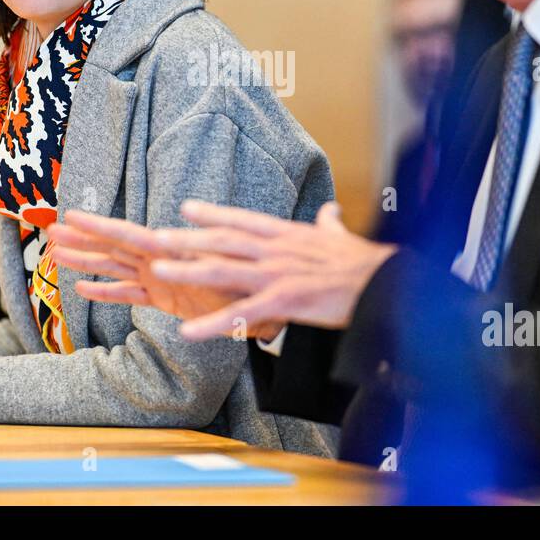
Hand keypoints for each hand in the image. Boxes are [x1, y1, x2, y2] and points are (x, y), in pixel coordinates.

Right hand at [51, 211, 269, 330]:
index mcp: (174, 254)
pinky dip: (106, 292)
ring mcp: (161, 279)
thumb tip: (205, 277)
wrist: (269, 300)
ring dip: (86, 259)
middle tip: (49, 228)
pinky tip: (81, 289)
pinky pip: (129, 294)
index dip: (100, 228)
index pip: (129, 237)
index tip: (72, 216)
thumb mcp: (241, 288)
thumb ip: (225, 286)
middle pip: (114, 247)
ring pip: (115, 266)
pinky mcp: (165, 298)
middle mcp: (163, 263)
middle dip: (83, 238)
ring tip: (54, 252)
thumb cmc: (258, 289)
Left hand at [148, 200, 396, 340]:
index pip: (243, 220)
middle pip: (225, 241)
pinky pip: (241, 314)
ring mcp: (278, 275)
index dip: (213, 214)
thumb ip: (328, 224)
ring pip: (224, 270)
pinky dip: (212, 324)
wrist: (382, 282)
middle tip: (156, 236)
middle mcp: (277, 250)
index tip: (186, 208)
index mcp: (288, 234)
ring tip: (158, 270)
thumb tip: (330, 211)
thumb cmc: (363, 262)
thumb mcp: (340, 237)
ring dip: (189, 270)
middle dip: (189, 238)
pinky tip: (187, 331)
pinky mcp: (284, 302)